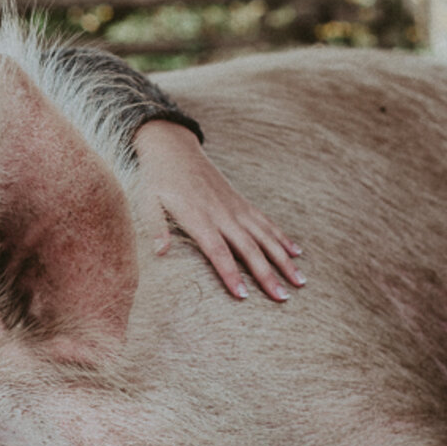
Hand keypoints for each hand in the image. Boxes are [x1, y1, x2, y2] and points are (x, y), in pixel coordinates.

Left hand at [133, 120, 303, 300]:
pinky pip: (266, 222)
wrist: (173, 147)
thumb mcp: (147, 201)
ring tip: (299, 282)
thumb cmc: (157, 178)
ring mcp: (235, 207)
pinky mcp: (241, 202)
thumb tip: (159, 252)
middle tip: (283, 298)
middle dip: (267, 275)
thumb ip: (155, 227)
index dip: (231, 274)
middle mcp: (222, 213)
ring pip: (265, 236)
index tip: (244, 296)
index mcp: (198, 217)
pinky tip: (297, 253)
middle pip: (249, 249)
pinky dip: (282, 238)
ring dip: (284, 260)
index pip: (218, 252)